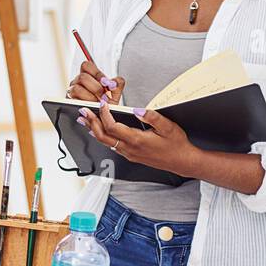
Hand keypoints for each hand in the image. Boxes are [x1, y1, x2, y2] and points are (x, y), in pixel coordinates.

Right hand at [68, 60, 123, 103]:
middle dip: (96, 88)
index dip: (97, 73)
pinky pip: (74, 101)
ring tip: (98, 103)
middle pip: (82, 77)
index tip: (107, 83)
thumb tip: (115, 81)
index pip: (86, 66)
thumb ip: (117, 84)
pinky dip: (85, 104)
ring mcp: (72, 92)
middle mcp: (78, 82)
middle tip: (104, 96)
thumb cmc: (107, 105)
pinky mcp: (69, 103)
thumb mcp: (115, 94)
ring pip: (76, 89)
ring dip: (90, 97)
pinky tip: (93, 107)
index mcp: (88, 76)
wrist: (103, 119)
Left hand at [79, 102, 196, 176]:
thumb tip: (137, 110)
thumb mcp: (169, 127)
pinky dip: (102, 136)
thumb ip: (152, 117)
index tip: (102, 103)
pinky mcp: (130, 155)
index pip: (112, 127)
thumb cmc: (177, 144)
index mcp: (137, 140)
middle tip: (83, 111)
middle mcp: (129, 149)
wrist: (182, 162)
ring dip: (93, 129)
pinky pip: (111, 145)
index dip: (104, 114)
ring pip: (104, 142)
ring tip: (85, 119)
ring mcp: (128, 154)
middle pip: (102, 136)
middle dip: (91, 122)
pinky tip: (98, 130)